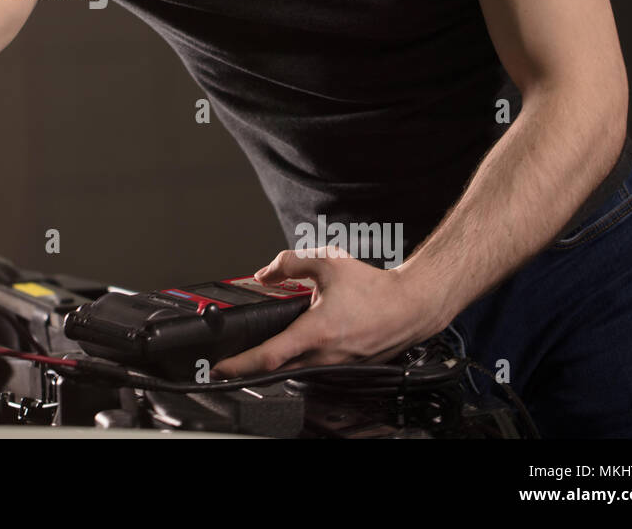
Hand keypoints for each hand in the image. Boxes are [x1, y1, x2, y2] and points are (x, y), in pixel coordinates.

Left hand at [211, 247, 446, 378]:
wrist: (411, 307)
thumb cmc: (374, 287)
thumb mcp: (327, 262)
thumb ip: (290, 263)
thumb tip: (264, 274)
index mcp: (316, 332)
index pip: (269, 356)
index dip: (240, 364)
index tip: (219, 368)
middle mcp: (325, 356)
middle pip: (277, 368)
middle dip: (252, 363)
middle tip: (232, 356)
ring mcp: (336, 367)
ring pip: (295, 369)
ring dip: (279, 360)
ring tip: (263, 347)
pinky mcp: (345, 370)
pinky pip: (314, 368)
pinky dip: (300, 359)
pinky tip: (298, 345)